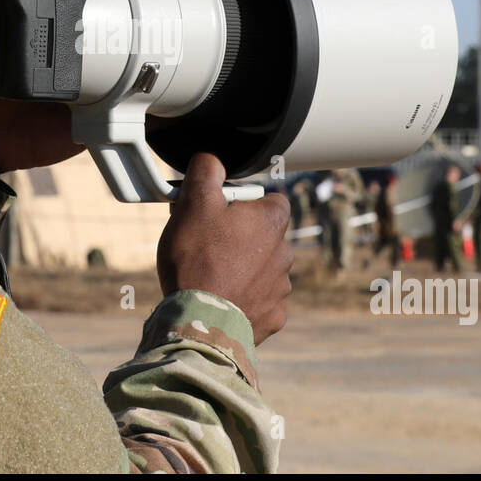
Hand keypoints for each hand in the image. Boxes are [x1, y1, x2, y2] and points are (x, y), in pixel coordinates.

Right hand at [157, 153, 292, 345]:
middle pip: (264, 235)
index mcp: (273, 220)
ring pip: (262, 268)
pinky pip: (259, 300)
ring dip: (242, 268)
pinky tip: (221, 298)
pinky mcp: (273, 316)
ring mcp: (281, 288)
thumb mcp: (194, 202)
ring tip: (211, 274)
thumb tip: (212, 159)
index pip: (271, 199)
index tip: (220, 211)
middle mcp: (286, 252)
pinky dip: (243, 298)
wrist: (201, 321)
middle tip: (207, 242)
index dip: (243, 202)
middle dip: (241, 237)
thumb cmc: (198, 259)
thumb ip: (206, 171)